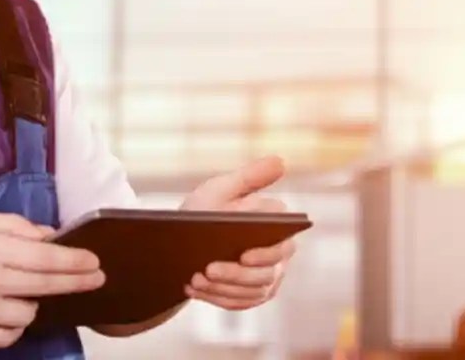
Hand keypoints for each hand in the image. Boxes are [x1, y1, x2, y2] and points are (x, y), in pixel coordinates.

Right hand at [0, 211, 104, 347]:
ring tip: (20, 292)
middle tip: (95, 278)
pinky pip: (9, 336)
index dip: (73, 261)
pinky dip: (14, 325)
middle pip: (44, 285)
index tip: (94, 263)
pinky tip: (6, 312)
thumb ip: (12, 226)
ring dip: (33, 303)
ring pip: (29, 314)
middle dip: (75, 282)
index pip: (43, 257)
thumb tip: (49, 236)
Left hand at [180, 156, 296, 310]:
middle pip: (264, 277)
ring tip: (195, 279)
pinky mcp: (248, 296)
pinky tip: (192, 289)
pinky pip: (236, 303)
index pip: (281, 249)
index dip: (264, 255)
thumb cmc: (206, 208)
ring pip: (249, 293)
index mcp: (278, 232)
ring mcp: (264, 280)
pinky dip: (214, 298)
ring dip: (221, 288)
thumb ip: (250, 177)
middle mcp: (277, 259)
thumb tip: (280, 161)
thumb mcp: (221, 190)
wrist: (183, 236)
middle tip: (206, 270)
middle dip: (234, 276)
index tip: (243, 256)